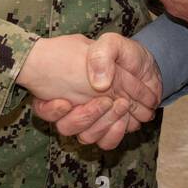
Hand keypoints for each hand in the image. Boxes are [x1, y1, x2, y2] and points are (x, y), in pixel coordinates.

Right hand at [31, 33, 163, 148]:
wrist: (143, 64)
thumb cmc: (123, 54)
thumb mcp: (111, 44)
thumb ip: (101, 55)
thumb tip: (99, 84)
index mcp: (66, 87)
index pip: (44, 108)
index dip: (50, 110)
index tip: (64, 103)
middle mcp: (75, 107)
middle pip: (66, 127)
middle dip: (84, 117)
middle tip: (106, 101)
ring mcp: (92, 121)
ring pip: (85, 137)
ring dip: (102, 123)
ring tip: (120, 105)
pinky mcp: (109, 130)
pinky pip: (105, 143)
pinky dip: (114, 133)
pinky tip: (123, 119)